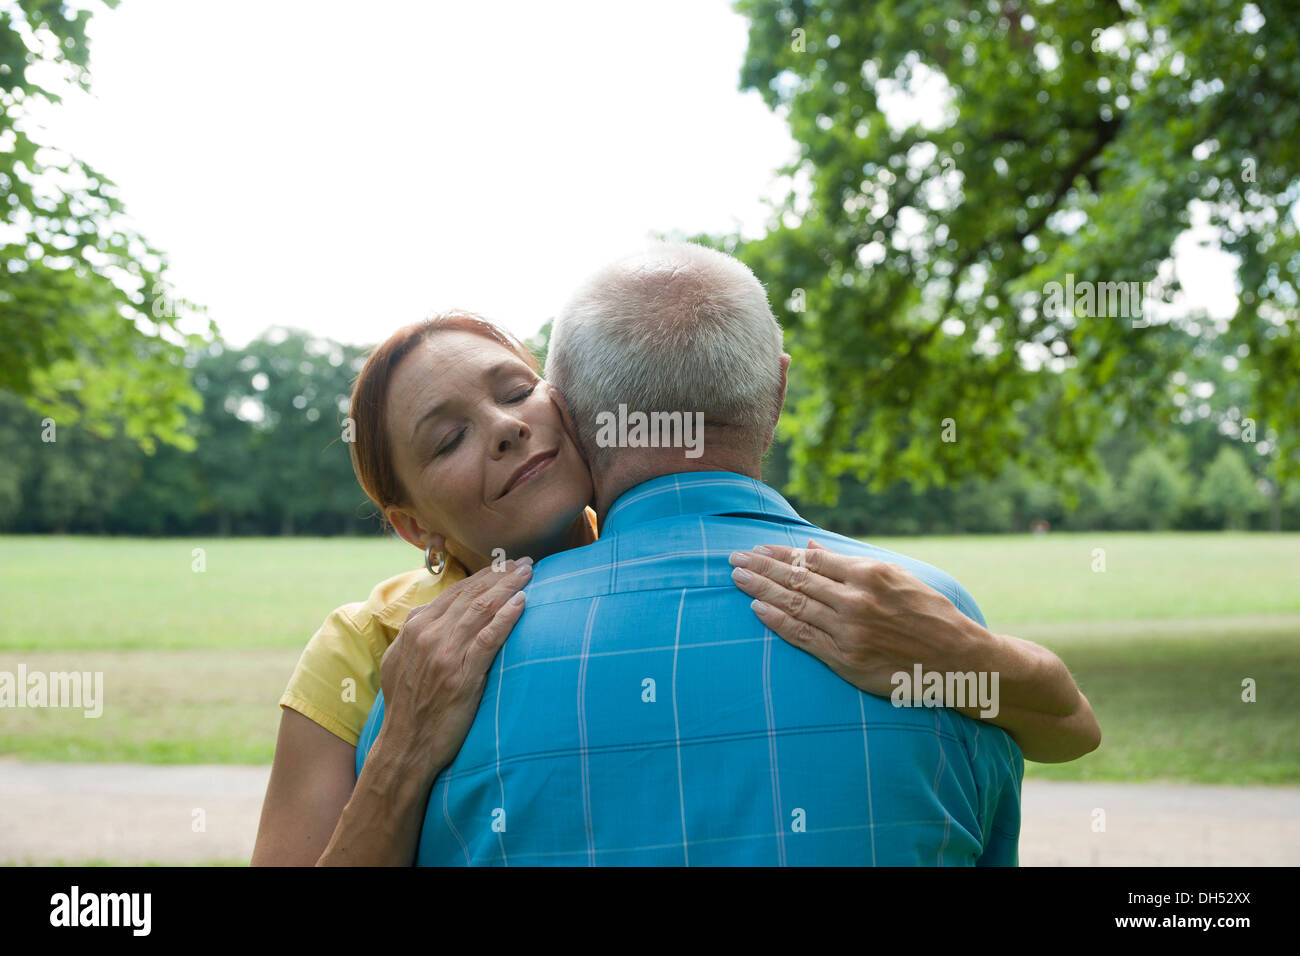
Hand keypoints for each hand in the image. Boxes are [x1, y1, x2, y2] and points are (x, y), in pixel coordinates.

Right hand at [377, 559, 532, 779]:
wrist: (405, 746)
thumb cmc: (406, 706)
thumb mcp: (398, 661)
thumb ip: (414, 634)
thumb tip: (427, 613)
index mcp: (415, 628)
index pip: (455, 592)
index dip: (483, 576)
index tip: (504, 565)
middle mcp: (428, 635)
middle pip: (472, 595)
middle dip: (501, 574)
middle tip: (526, 562)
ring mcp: (445, 654)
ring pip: (482, 610)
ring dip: (509, 587)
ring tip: (530, 573)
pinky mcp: (462, 676)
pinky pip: (489, 638)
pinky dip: (507, 617)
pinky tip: (523, 602)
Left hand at [727, 540, 979, 698]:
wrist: (958, 660)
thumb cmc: (929, 614)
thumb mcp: (897, 576)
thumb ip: (851, 563)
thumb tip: (812, 549)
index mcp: (870, 574)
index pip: (812, 560)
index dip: (780, 552)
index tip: (758, 547)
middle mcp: (856, 601)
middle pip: (796, 579)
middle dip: (761, 566)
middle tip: (733, 557)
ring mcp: (849, 632)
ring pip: (794, 606)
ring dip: (761, 590)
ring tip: (737, 577)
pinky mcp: (846, 660)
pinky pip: (803, 637)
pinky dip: (777, 622)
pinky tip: (757, 609)